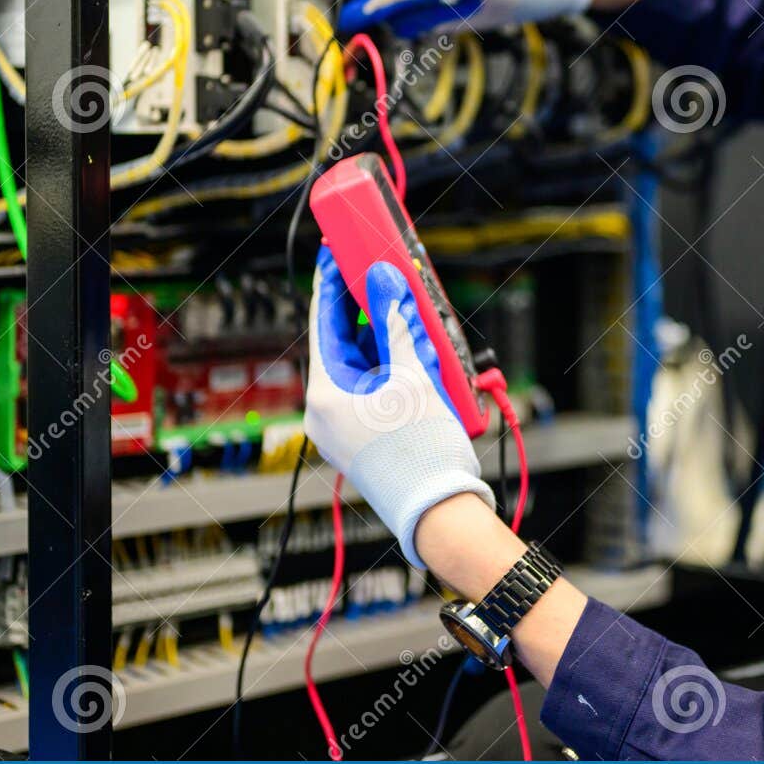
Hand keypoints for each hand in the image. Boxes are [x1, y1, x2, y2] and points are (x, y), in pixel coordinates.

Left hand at [303, 245, 494, 567]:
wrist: (439, 511)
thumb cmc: (422, 451)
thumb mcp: (413, 376)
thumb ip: (396, 325)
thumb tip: (384, 280)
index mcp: (324, 394)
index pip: (324, 322)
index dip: (332, 283)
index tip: (337, 252)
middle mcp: (325, 412)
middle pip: (343, 343)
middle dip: (364, 308)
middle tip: (376, 270)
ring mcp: (343, 427)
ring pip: (362, 365)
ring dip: (384, 337)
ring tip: (407, 309)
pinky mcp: (364, 436)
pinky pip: (373, 388)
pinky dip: (392, 365)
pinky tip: (414, 347)